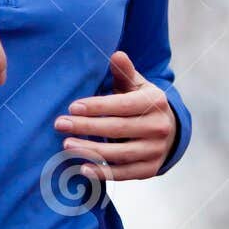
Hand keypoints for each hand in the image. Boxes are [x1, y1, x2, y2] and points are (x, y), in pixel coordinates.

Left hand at [53, 51, 175, 179]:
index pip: (123, 105)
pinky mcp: (150, 169)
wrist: (168, 130)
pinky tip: (82, 168)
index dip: (97, 107)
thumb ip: (125, 72)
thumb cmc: (142, 103)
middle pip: (118, 129)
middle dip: (86, 127)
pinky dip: (103, 173)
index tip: (72, 106)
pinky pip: (124, 174)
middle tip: (60, 124)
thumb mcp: (137, 85)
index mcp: (155, 102)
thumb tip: (117, 54)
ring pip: (119, 154)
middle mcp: (159, 127)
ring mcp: (155, 151)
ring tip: (66, 144)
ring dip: (90, 151)